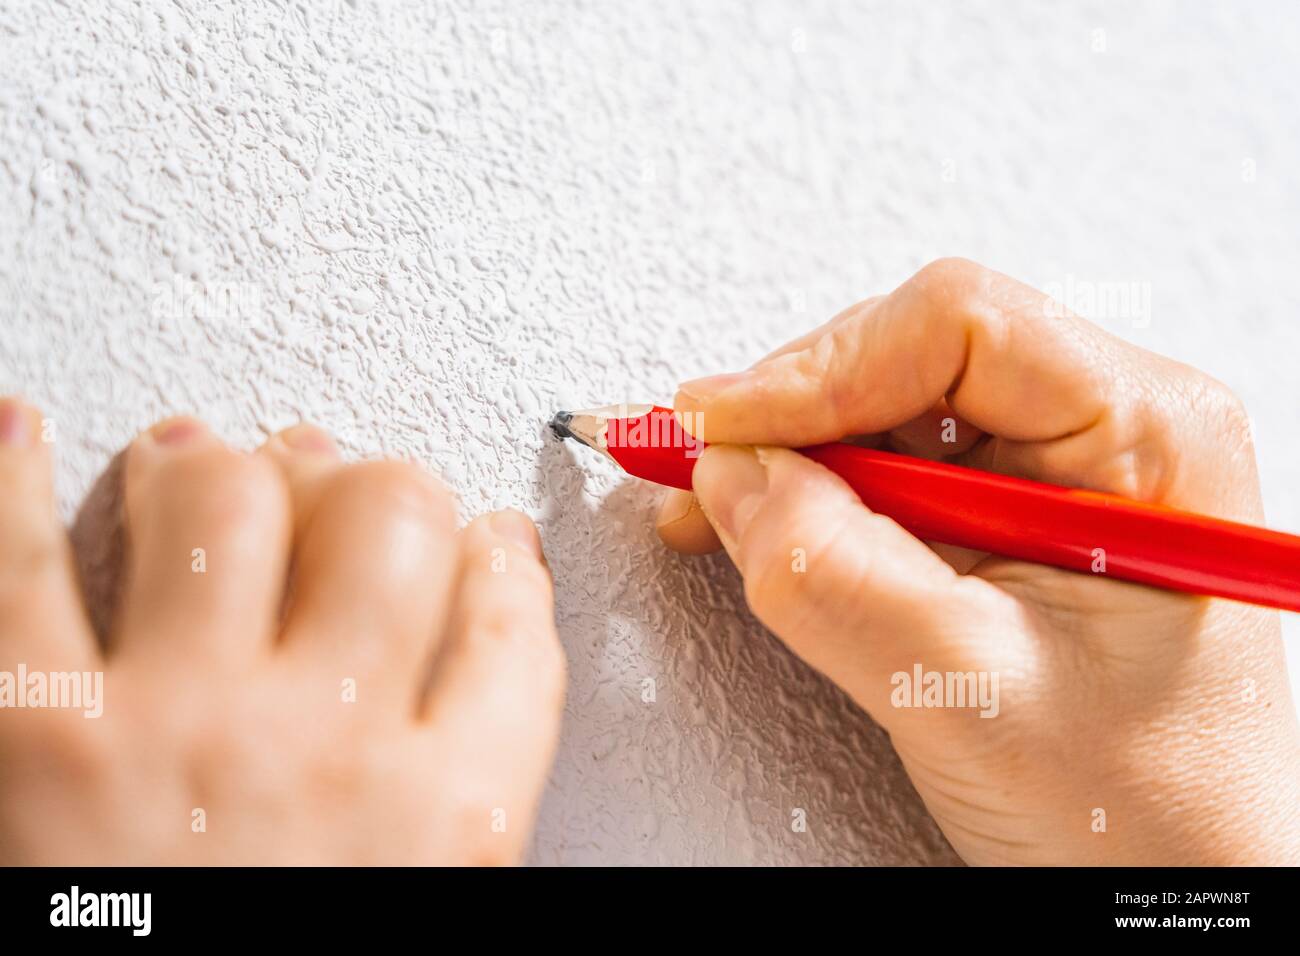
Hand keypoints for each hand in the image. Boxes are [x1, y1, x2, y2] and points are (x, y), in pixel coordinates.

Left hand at [0, 407, 563, 863]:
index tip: (484, 541)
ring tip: (205, 456)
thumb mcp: (438, 908)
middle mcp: (323, 749)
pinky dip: (11, 475)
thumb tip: (495, 650)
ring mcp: (172, 729)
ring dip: (222, 462)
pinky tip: (24, 434)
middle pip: (389, 520)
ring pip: (227, 501)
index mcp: (444, 822)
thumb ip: (483, 791)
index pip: (511, 623)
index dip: (501, 556)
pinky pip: (15, 563)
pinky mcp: (28, 737)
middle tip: (349, 481)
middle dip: (378, 483)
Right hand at [658, 258, 1299, 864]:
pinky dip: (820, 495)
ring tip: (726, 512)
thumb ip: (833, 575)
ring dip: (796, 456)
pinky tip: (773, 528)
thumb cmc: (1143, 803)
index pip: (957, 326)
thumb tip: (728, 476)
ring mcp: (1062, 470)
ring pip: (893, 407)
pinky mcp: (1016, 514)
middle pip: (912, 354)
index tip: (721, 429)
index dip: (818, 367)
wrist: (1179, 873)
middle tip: (701, 471)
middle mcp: (1109, 428)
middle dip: (794, 414)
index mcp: (1146, 435)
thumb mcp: (965, 690)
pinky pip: (898, 467)